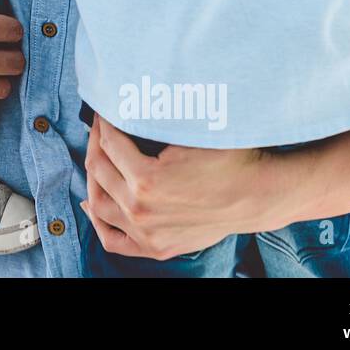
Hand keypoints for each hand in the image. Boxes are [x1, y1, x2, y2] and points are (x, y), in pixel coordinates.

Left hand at [80, 115, 287, 259]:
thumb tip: (127, 101)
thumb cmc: (227, 160)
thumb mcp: (188, 133)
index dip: (104, 122)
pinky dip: (98, 222)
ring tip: (97, 159)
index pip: (109, 142)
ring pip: (98, 204)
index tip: (105, 111)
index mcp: (146, 179)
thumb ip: (153, 121)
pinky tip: (93, 204)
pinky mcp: (155, 248)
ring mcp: (146, 233)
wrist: (256, 196)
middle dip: (95, 142)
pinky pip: (112, 240)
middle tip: (101, 128)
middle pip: (98, 170)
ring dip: (92, 177)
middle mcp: (140, 209)